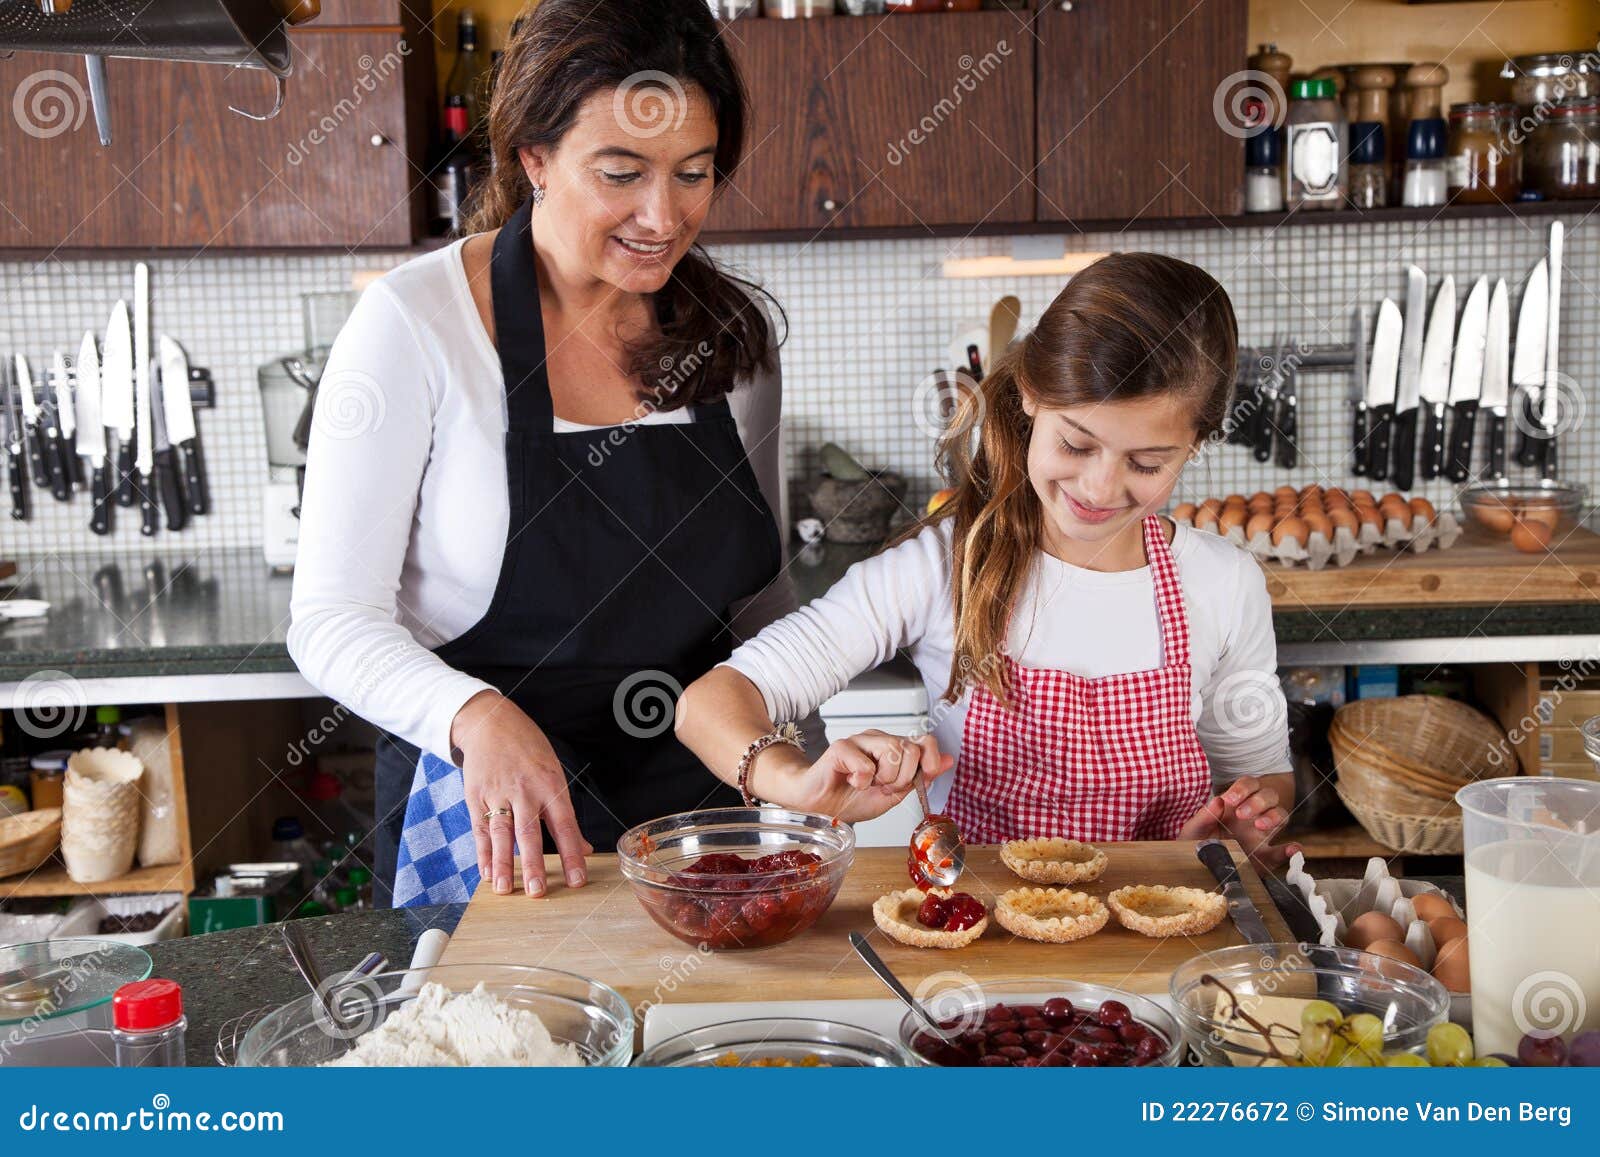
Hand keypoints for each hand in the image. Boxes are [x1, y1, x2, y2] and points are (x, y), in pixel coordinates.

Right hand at [450, 690, 593, 896]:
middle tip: (539, 892)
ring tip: (506, 889)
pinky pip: (480, 830)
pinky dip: (483, 853)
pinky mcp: (476, 797)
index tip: (578, 880)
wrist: (491, 723)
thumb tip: (583, 847)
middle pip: (530, 833)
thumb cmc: (529, 750)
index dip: (572, 854)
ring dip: (504, 864)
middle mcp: (525, 791)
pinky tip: (487, 873)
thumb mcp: (554, 772)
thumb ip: (564, 813)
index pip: (565, 825)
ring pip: (502, 834)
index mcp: (550, 786)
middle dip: (534, 864)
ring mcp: (498, 794)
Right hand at [752, 729, 953, 823]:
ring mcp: (860, 740)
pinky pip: (866, 764)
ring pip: (893, 751)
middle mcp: (879, 739)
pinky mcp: (841, 747)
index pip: (926, 740)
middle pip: (911, 749)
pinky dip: (861, 782)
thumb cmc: (851, 799)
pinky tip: (850, 782)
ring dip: (883, 779)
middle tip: (882, 787)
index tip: (919, 779)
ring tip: (866, 785)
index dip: (929, 761)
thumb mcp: (893, 795)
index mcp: (894, 749)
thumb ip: (919, 778)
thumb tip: (949, 760)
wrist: (819, 806)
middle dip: (901, 779)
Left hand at [1179, 774, 1299, 868]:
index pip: (1249, 785)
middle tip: (1241, 814)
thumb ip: (1205, 815)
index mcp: (1235, 804)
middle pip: (1269, 796)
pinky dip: (1291, 849)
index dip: (1243, 788)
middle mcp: (1252, 815)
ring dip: (1274, 817)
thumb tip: (1218, 800)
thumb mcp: (1194, 829)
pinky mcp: (1265, 857)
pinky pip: (1282, 851)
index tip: (1229, 800)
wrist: (1197, 868)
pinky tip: (1293, 849)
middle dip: (1258, 801)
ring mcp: (1261, 835)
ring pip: (1281, 815)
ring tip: (1260, 826)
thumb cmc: (1196, 842)